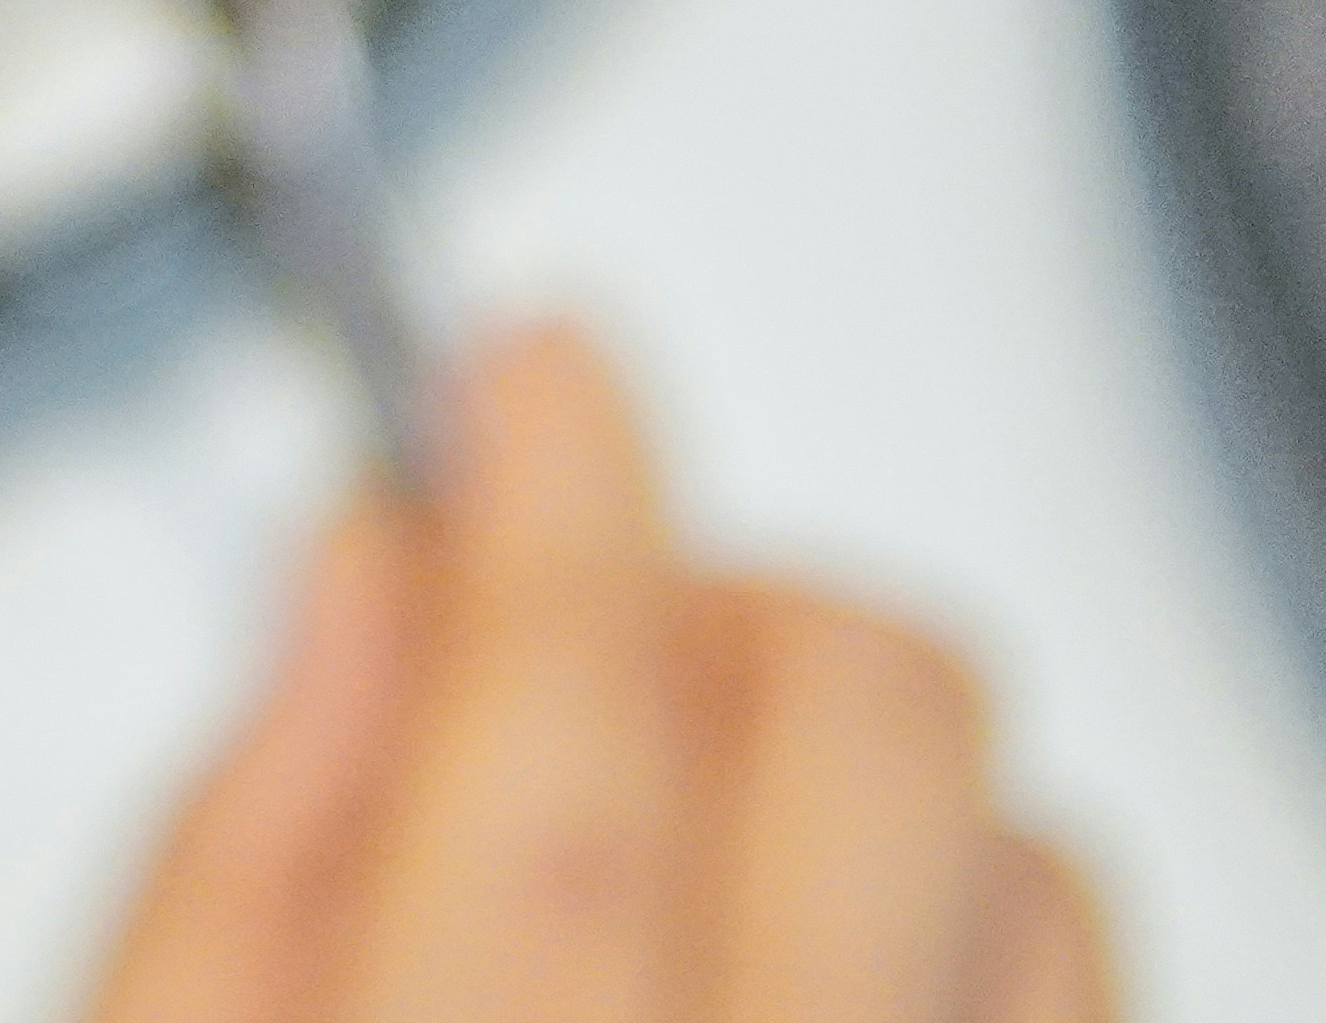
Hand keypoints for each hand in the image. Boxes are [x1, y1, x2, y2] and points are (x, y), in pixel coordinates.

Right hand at [96, 329, 1111, 1022]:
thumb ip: (236, 854)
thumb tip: (379, 572)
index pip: (571, 733)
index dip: (556, 494)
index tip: (531, 365)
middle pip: (875, 740)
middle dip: (724, 602)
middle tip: (569, 620)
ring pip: (1033, 858)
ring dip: (865, 779)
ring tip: (683, 831)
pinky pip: (1089, 995)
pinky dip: (965, 917)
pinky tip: (813, 959)